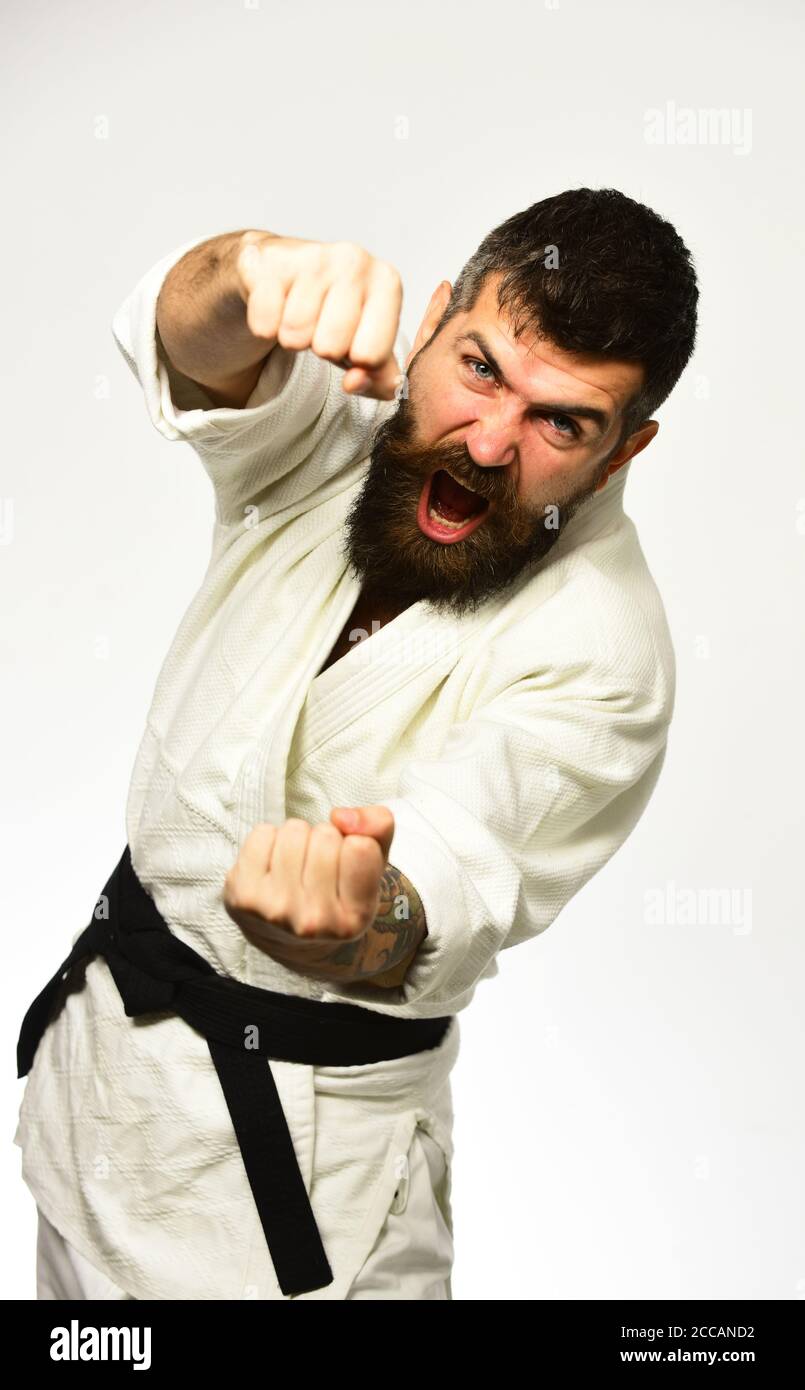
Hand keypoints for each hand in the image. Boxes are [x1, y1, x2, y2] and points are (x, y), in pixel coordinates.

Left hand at [223, 806, 395, 966]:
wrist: (295, 942)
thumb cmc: (339, 895)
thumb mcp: (374, 866)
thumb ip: (379, 828)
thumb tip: (341, 816)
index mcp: (354, 919)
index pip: (361, 847)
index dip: (357, 846)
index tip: (349, 870)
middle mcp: (313, 921)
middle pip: (326, 835)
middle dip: (326, 841)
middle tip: (321, 870)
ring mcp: (273, 910)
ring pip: (295, 830)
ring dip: (299, 839)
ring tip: (298, 867)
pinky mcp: (242, 895)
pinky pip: (263, 833)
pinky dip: (271, 841)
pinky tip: (274, 868)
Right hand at [234, 234, 403, 399]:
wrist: (286, 269)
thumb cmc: (334, 310)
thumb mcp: (367, 345)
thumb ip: (379, 379)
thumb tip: (354, 383)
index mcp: (387, 282)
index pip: (371, 356)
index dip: (357, 362)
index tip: (353, 341)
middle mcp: (353, 260)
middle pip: (330, 347)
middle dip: (321, 348)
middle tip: (321, 327)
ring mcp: (311, 256)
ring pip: (295, 336)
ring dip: (293, 338)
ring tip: (300, 315)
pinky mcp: (270, 261)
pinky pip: (264, 325)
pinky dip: (266, 328)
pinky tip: (278, 306)